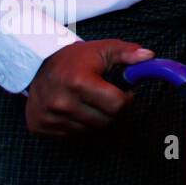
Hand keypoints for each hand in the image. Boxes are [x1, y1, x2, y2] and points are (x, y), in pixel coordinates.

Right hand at [25, 40, 153, 135]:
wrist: (37, 66)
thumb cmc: (76, 58)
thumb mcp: (104, 49)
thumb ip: (128, 52)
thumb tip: (148, 56)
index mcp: (78, 81)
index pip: (116, 105)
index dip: (125, 98)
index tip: (123, 91)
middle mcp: (61, 102)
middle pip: (105, 120)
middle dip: (112, 109)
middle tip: (106, 95)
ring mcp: (49, 116)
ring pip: (90, 130)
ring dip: (96, 117)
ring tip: (89, 100)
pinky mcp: (39, 127)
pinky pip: (73, 134)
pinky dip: (79, 124)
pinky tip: (75, 108)